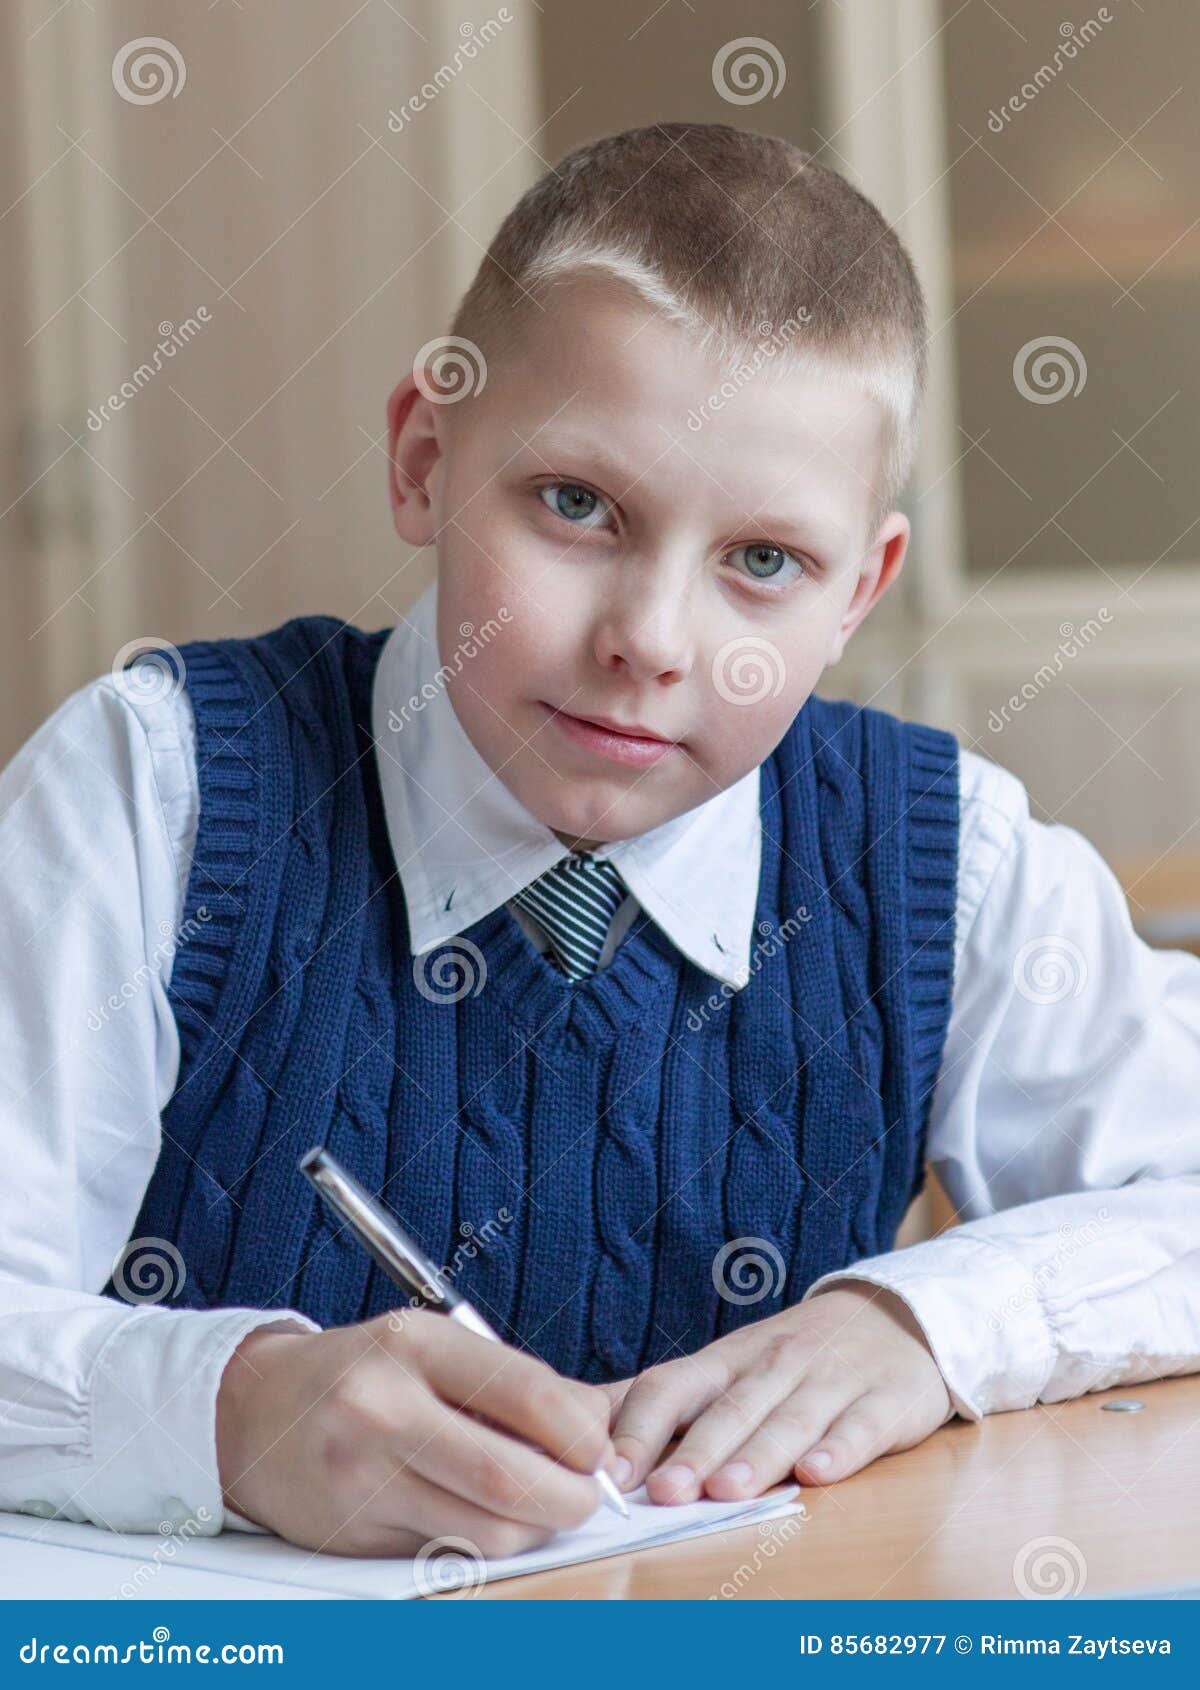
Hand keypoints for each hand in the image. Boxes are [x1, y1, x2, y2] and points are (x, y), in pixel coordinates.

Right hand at [216, 1310, 615, 1556]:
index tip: (600, 1450)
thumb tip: (598, 1429)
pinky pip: (450, 1552)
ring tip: (536, 1504)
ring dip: (533, 1528)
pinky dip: (483, 1542)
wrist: (257, 1411)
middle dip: (572, 1497)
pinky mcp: (357, 1534)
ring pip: (488, 1531)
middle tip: (588, 1494)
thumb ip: (514, 1382)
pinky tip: (480, 1514)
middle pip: (511, 1479)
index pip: (526, 1394)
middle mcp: (384, 1409)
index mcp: (414, 1345)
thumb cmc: (365, 1372)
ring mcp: (365, 1476)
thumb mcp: (433, 1345)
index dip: (583, 1433)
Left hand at [607, 1284, 952, 1501]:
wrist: (896, 1319)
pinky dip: (839, 1450)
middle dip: (695, 1452)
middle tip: (664, 1492)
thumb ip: (661, 1399)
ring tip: (726, 1490)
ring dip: (757, 1456)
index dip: (640, 1428)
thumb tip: (582, 1422)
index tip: (611, 1472)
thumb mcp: (727, 1368)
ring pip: (788, 1420)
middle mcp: (774, 1365)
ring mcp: (831, 1381)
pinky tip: (817, 1474)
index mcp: (726, 1361)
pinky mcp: (884, 1401)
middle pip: (729, 1410)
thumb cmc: (794, 1358)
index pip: (672, 1385)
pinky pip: (859, 1427)